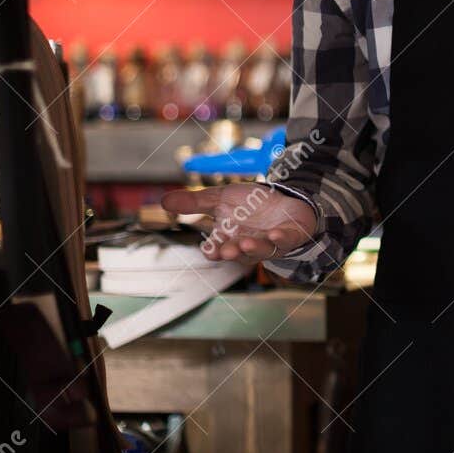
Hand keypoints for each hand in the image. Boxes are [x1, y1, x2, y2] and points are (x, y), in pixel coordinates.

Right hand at [159, 183, 318, 263]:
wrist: (282, 199)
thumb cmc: (249, 204)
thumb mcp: (220, 198)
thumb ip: (194, 202)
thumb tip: (163, 201)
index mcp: (228, 238)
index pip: (216, 249)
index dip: (213, 250)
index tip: (210, 250)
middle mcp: (246, 244)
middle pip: (238, 253)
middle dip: (233, 252)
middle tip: (227, 250)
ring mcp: (269, 243)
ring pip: (261, 250)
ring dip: (254, 248)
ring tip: (246, 243)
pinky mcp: (290, 236)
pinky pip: (286, 241)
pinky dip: (281, 239)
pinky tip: (276, 235)